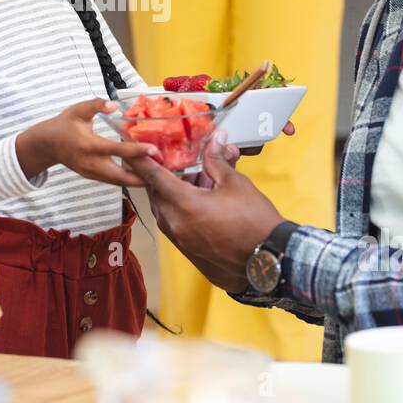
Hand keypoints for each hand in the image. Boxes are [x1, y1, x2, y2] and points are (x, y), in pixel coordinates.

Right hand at [17, 98, 156, 187]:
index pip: (117, 150)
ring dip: (138, 180)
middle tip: (163, 172)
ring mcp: (92, 173)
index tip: (154, 151)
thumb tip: (113, 104)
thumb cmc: (64, 124)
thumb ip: (96, 104)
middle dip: (143, 177)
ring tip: (157, 175)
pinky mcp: (93, 177)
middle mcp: (92, 163)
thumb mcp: (78, 110)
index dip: (137, 151)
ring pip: (119, 182)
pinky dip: (128, 180)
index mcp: (90, 145)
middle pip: (122, 177)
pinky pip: (114, 181)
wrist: (47, 144)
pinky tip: (142, 175)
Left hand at [123, 131, 285, 292]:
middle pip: (157, 193)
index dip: (141, 160)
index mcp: (184, 204)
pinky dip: (182, 211)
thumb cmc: (254, 222)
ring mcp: (181, 242)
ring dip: (176, 193)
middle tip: (176, 161)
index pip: (152, 177)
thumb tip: (215, 140)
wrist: (270, 262)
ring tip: (201, 181)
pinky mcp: (189, 253)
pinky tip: (203, 202)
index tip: (131, 149)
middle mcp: (175, 225)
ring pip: (166, 210)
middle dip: (164, 175)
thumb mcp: (236, 184)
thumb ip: (217, 161)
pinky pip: (176, 226)